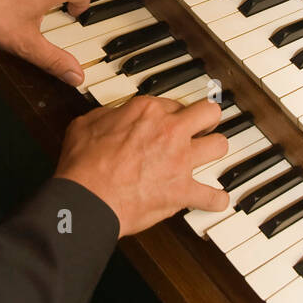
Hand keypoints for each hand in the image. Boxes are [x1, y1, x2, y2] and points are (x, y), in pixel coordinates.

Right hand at [55, 96, 229, 236]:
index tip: (169, 118)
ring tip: (211, 154)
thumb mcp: (86, 124)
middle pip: (208, 113)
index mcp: (147, 111)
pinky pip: (213, 196)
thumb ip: (106, 116)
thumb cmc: (84, 164)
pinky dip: (216, 199)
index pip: (172, 103)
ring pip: (219, 145)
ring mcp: (180, 161)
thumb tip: (111, 117)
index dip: (171, 112)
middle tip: (203, 124)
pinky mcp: (182, 190)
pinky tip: (217, 199)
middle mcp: (169, 131)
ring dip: (215, 150)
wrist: (88, 198)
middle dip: (208, 118)